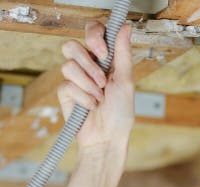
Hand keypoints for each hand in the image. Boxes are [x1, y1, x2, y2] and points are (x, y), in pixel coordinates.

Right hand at [57, 20, 134, 150]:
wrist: (107, 137)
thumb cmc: (120, 112)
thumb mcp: (126, 81)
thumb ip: (123, 54)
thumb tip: (125, 27)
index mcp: (104, 59)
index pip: (92, 32)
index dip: (93, 36)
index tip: (102, 52)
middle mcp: (87, 66)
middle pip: (71, 46)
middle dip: (88, 64)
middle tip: (102, 81)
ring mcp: (74, 79)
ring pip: (68, 65)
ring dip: (89, 84)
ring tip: (100, 98)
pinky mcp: (64, 92)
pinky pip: (67, 85)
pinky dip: (83, 97)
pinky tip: (91, 107)